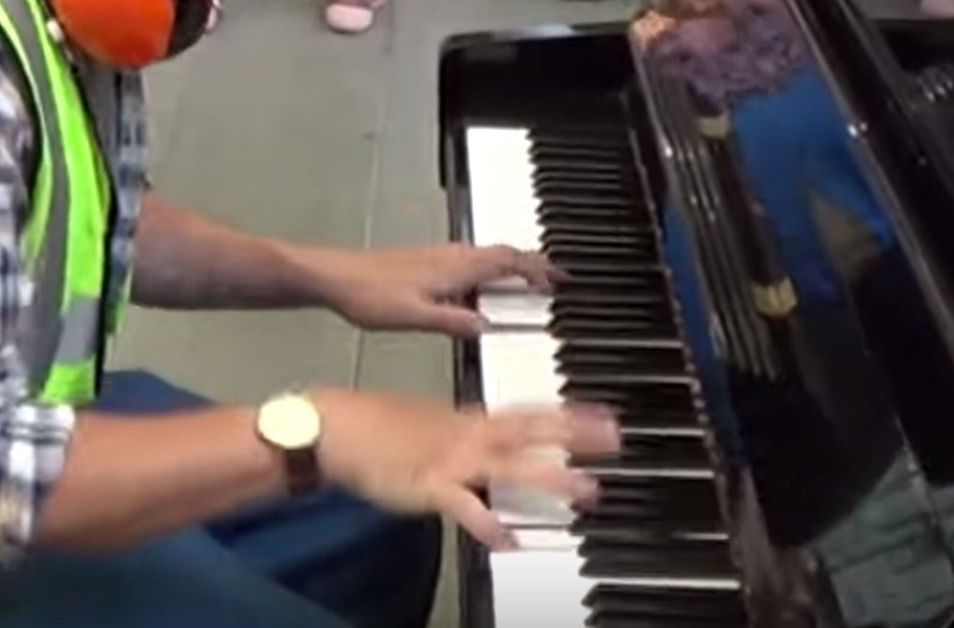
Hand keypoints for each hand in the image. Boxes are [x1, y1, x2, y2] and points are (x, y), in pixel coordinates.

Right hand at [314, 388, 618, 549]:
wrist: (337, 425)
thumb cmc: (378, 423)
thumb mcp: (430, 419)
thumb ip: (463, 429)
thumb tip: (489, 437)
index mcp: (470, 418)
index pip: (528, 411)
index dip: (567, 412)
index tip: (603, 414)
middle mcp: (469, 434)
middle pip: (532, 433)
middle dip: (575, 437)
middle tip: (616, 439)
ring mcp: (452, 459)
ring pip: (512, 467)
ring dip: (551, 479)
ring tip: (587, 491)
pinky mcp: (430, 486)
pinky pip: (465, 508)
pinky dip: (488, 524)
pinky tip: (510, 541)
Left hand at [323, 243, 557, 335]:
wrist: (338, 278)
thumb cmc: (371, 295)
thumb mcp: (416, 317)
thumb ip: (454, 322)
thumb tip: (486, 327)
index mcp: (457, 266)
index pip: (509, 260)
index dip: (537, 268)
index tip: (560, 277)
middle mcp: (453, 256)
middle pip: (503, 253)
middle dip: (532, 264)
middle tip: (552, 279)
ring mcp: (440, 256)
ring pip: (488, 255)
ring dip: (512, 266)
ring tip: (528, 282)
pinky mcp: (428, 261)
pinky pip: (473, 261)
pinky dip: (490, 270)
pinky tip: (482, 289)